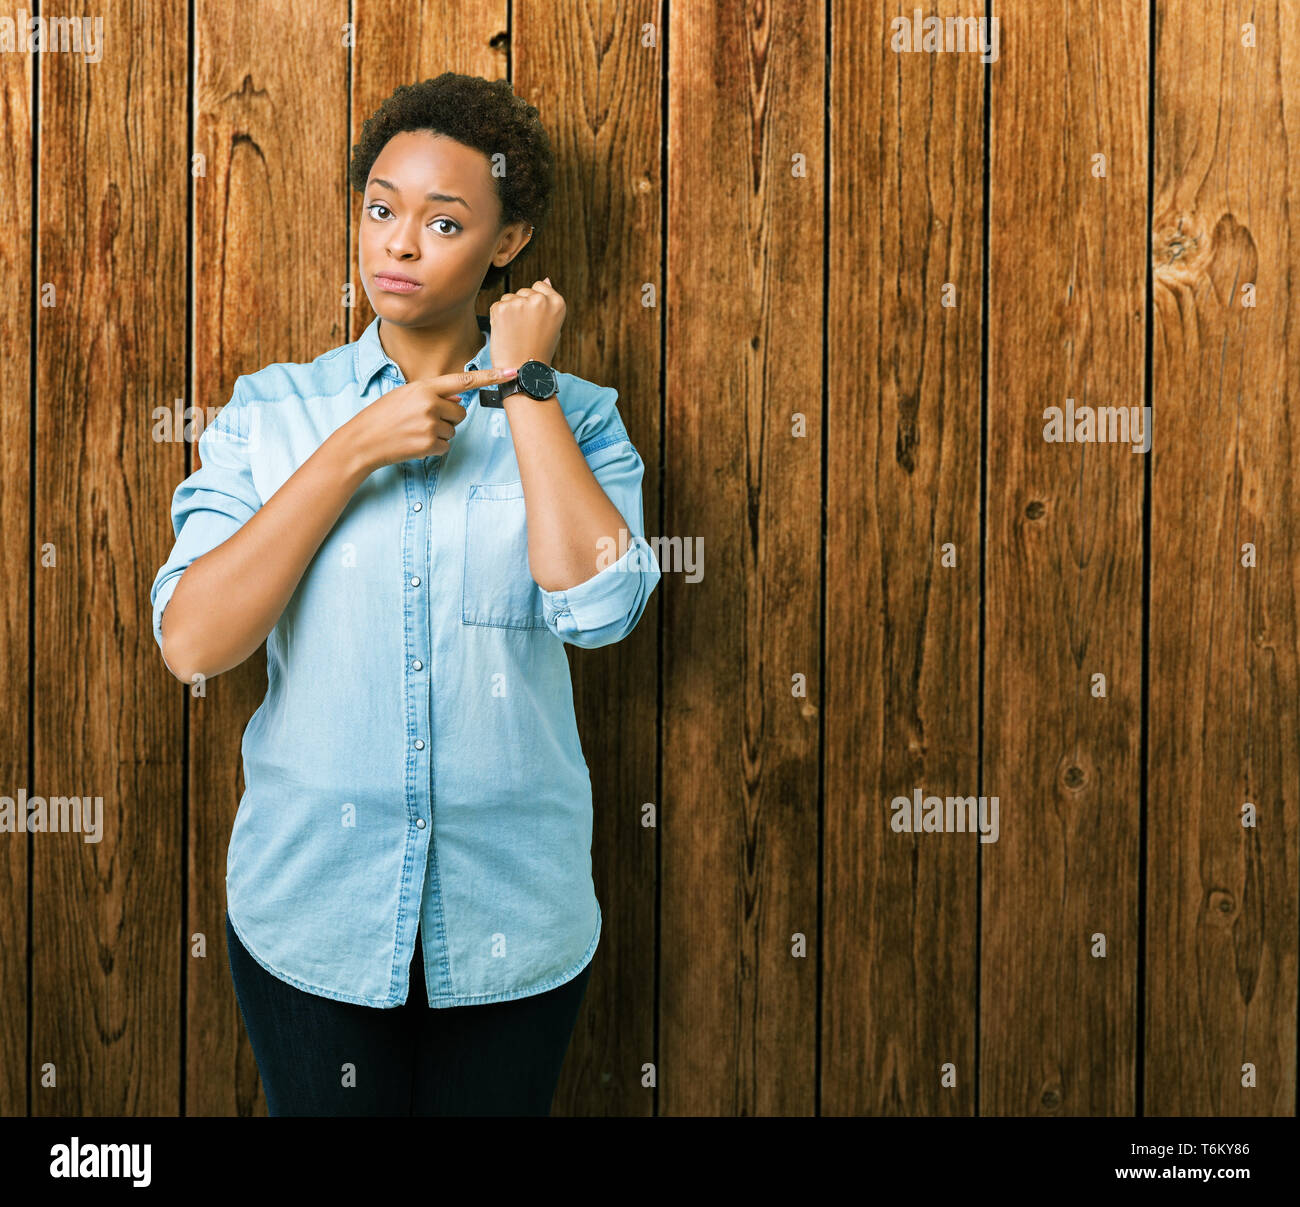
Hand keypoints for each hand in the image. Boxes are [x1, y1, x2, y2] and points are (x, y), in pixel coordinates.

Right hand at [345, 366, 518, 471]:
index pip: (463, 380)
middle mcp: (430, 403)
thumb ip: (434, 395)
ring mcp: (430, 425)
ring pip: (453, 429)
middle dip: (449, 417)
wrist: (362, 441)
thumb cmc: (383, 416)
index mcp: (424, 387)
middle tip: (424, 420)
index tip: (512, 372)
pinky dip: (435, 447)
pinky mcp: (430, 444)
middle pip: (462, 411)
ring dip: (440, 432)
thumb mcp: (405, 396)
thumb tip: (460, 401)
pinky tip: (415, 444)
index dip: (490, 376)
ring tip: (415, 432)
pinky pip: (446, 446)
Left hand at [489, 277, 564, 368]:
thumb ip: (549, 302)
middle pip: (524, 291)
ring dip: (509, 312)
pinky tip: (506, 333)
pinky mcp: (501, 308)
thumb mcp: (554, 325)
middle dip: (522, 307)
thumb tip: (546, 279)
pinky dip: (498, 317)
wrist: (523, 371)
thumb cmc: (539, 350)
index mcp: (557, 303)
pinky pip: (497, 305)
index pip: (540, 286)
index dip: (535, 304)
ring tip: (516, 333)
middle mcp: (540, 300)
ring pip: (509, 297)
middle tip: (525, 331)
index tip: (535, 321)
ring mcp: (520, 303)